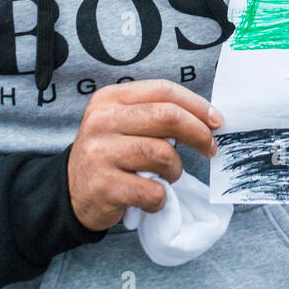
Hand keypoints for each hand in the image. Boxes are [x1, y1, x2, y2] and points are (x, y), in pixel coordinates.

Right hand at [68, 79, 222, 231]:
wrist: (71, 192)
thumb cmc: (111, 155)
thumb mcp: (124, 124)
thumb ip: (155, 115)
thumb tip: (208, 119)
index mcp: (110, 99)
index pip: (163, 91)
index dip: (197, 105)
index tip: (216, 121)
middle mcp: (102, 121)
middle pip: (167, 117)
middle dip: (199, 133)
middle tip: (210, 149)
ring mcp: (100, 153)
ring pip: (162, 154)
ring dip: (176, 170)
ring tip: (168, 176)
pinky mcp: (103, 186)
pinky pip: (152, 191)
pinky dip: (161, 198)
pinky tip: (153, 197)